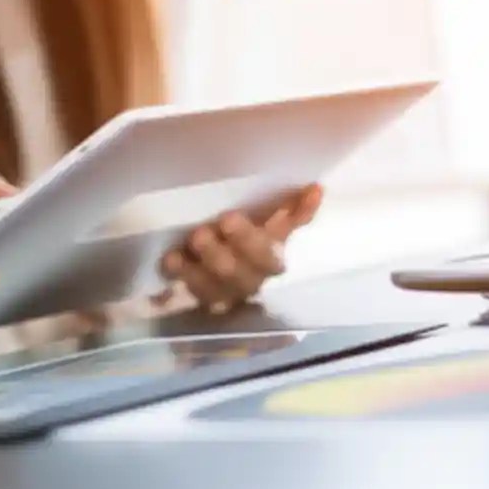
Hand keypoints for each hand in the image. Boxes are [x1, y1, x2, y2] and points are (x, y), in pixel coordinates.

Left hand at [159, 184, 323, 313]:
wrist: (225, 261)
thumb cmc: (249, 234)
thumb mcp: (271, 221)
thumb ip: (294, 211)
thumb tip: (318, 189)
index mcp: (270, 257)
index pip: (268, 254)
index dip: (250, 240)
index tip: (228, 219)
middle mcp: (250, 279)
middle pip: (238, 274)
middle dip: (219, 255)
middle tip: (200, 234)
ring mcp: (226, 293)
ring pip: (213, 289)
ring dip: (197, 270)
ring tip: (182, 250)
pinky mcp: (202, 299)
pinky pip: (190, 293)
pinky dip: (181, 276)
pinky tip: (170, 260)